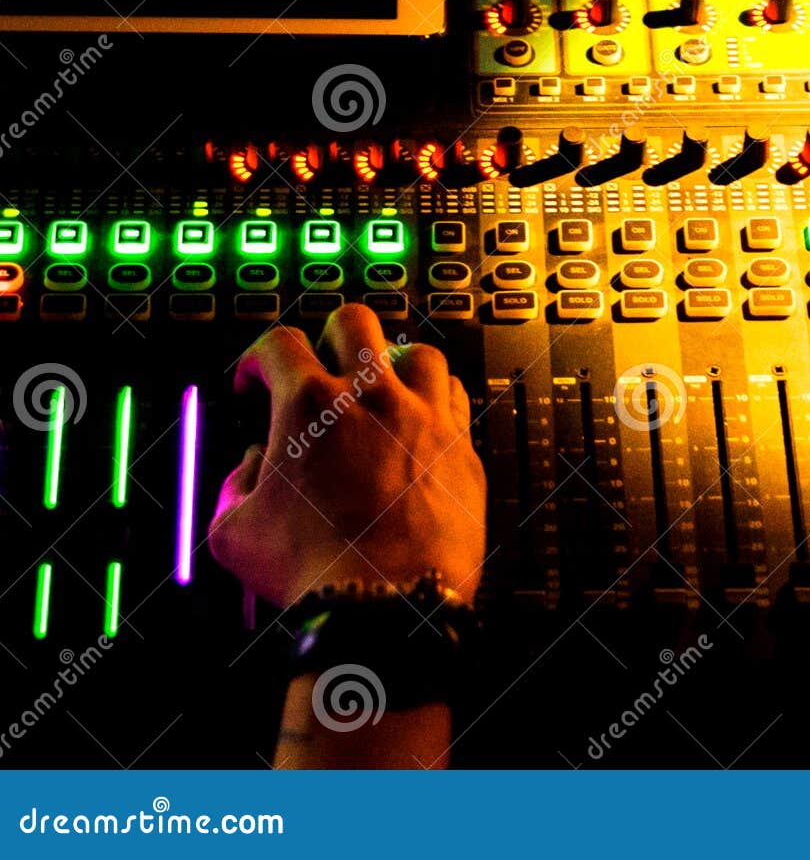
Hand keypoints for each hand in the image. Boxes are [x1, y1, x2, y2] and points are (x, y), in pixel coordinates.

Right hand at [208, 304, 485, 608]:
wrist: (388, 602)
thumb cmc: (314, 570)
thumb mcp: (234, 532)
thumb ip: (235, 486)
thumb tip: (252, 468)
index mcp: (309, 405)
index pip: (278, 343)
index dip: (259, 356)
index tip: (257, 377)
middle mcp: (372, 399)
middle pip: (355, 322)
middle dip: (331, 334)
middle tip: (324, 362)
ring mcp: (425, 419)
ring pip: (419, 353)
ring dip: (396, 363)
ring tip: (384, 388)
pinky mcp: (461, 449)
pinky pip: (457, 400)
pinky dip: (437, 401)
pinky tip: (424, 421)